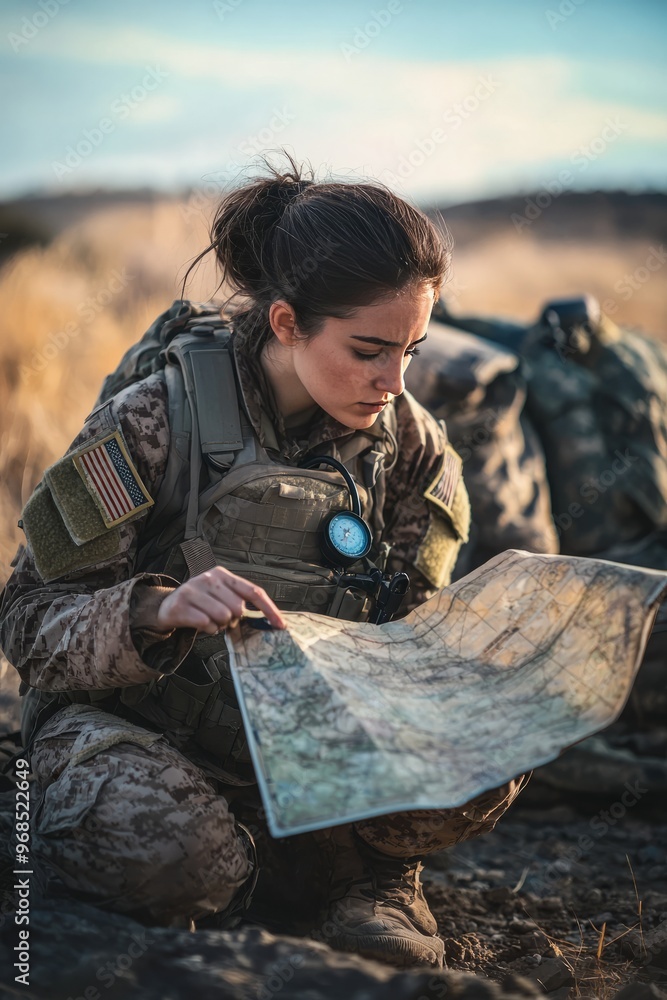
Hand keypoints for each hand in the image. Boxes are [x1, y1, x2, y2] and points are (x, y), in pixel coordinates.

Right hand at [156, 566, 285, 633]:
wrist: (167, 606)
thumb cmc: (201, 602)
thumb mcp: (220, 595)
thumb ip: (239, 601)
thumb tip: (268, 620)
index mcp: (223, 575)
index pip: (253, 592)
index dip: (269, 609)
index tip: (281, 625)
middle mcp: (209, 579)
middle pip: (237, 608)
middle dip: (232, 620)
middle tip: (222, 619)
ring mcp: (193, 590)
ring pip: (222, 617)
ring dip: (219, 626)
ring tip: (210, 621)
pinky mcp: (181, 605)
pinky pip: (206, 624)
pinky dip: (207, 630)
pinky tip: (200, 624)